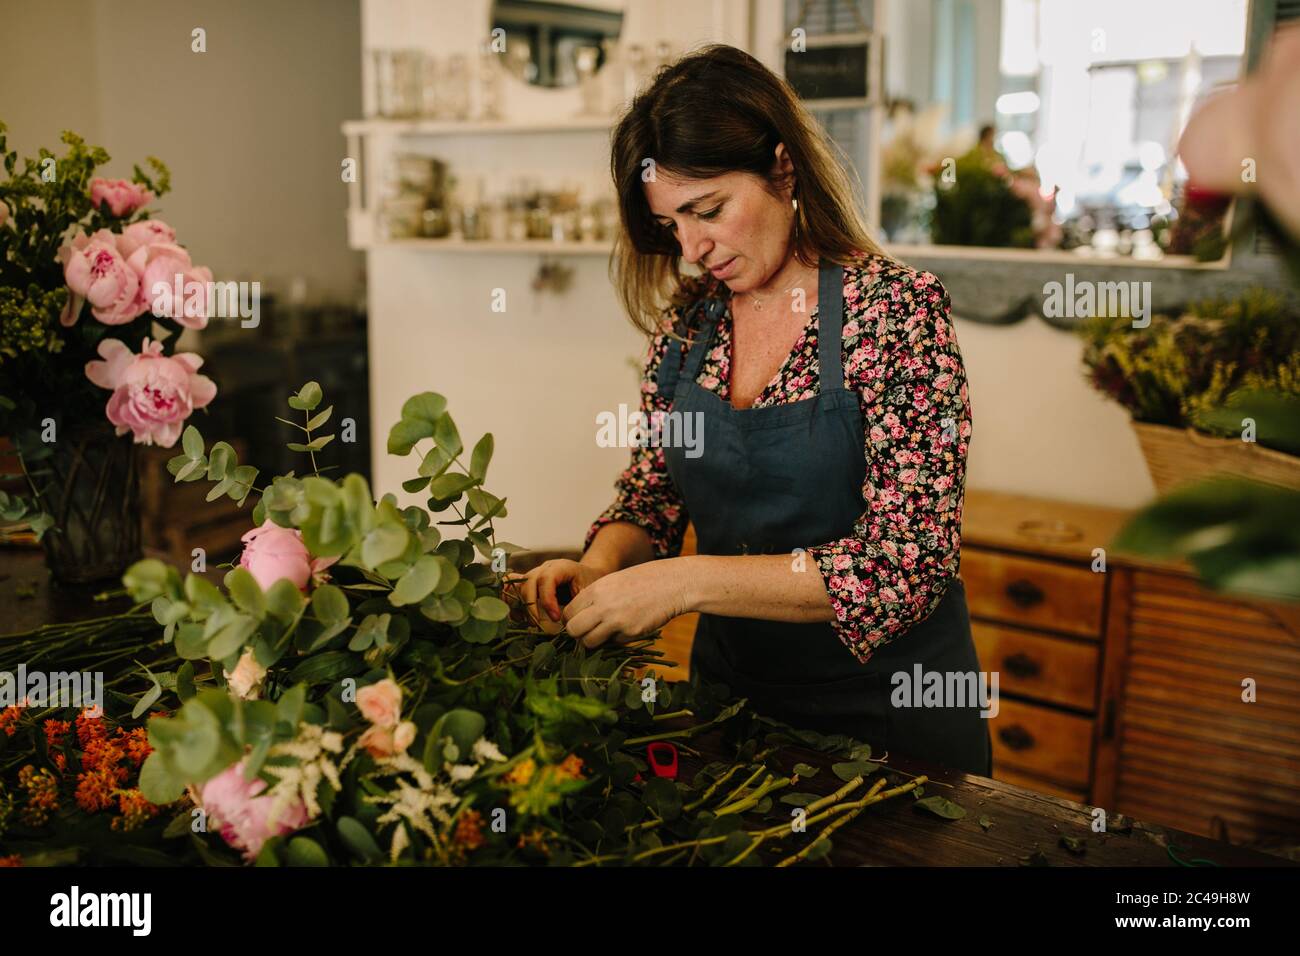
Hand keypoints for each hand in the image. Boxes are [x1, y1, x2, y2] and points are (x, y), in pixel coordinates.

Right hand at [506, 558, 612, 634]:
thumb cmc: (589, 584)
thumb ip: (577, 604)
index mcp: (560, 567)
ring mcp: (534, 574)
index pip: (546, 579)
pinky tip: (518, 617)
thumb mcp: (588, 592)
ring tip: (528, 622)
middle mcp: (544, 568)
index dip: (547, 600)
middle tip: (538, 625)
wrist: (587, 576)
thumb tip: (565, 622)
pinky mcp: (528, 583)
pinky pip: (513, 588)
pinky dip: (512, 602)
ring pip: (518, 585)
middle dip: (530, 606)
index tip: (556, 618)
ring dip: (519, 605)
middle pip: (528, 582)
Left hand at [562, 558, 692, 648]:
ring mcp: (616, 621)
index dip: (572, 620)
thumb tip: (578, 619)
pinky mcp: (630, 632)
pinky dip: (617, 639)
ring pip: (589, 642)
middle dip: (578, 634)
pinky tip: (628, 626)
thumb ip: (594, 598)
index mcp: (595, 590)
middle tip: (588, 632)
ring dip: (595, 641)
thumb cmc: (642, 581)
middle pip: (573, 630)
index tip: (580, 622)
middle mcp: (602, 606)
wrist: (672, 584)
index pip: (568, 613)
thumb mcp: (613, 582)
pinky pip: (613, 643)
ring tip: (606, 632)